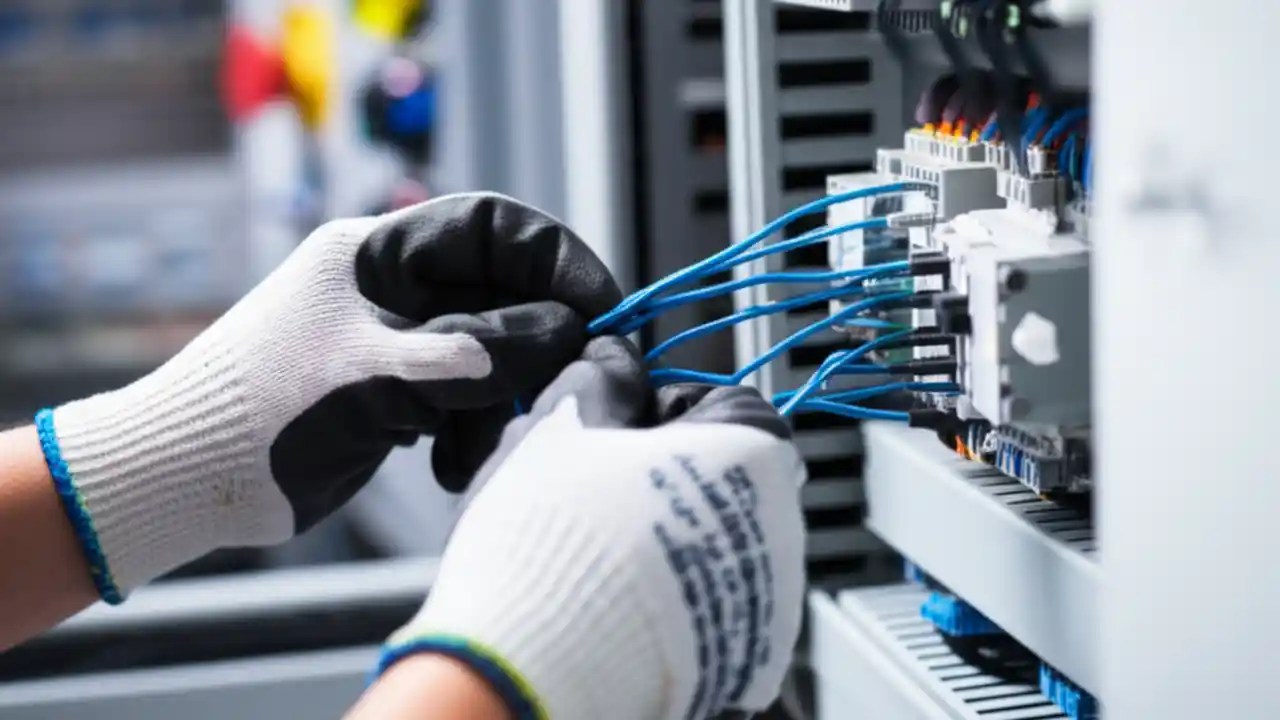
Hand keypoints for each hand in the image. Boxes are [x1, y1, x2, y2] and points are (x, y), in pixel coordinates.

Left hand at [36, 192, 619, 602]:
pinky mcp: (394, 392)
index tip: (603, 305)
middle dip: (537, 342)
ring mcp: (392, 341)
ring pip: (489, 352)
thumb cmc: (266, 414)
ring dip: (502, 400)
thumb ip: (479, 351)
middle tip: (571, 385)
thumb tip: (569, 331)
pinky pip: (463, 397)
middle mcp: (388, 288)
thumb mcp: (381, 378)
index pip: (488, 227)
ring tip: (484, 445)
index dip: (555, 257)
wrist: (186, 481)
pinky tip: (453, 466)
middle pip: (498, 294)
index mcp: (373, 253)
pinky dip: (471, 430)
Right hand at [375, 337, 806, 719]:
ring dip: (668, 540)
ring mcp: (767, 602)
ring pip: (716, 544)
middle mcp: (780, 529)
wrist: (529, 668)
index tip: (615, 432)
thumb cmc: (547, 541)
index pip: (726, 401)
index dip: (660, 411)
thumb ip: (601, 377)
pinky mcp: (745, 658)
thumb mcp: (561, 425)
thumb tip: (617, 359)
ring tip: (595, 556)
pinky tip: (613, 603)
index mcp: (750, 454)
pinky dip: (673, 601)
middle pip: (723, 478)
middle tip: (593, 495)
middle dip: (664, 480)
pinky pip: (711, 606)